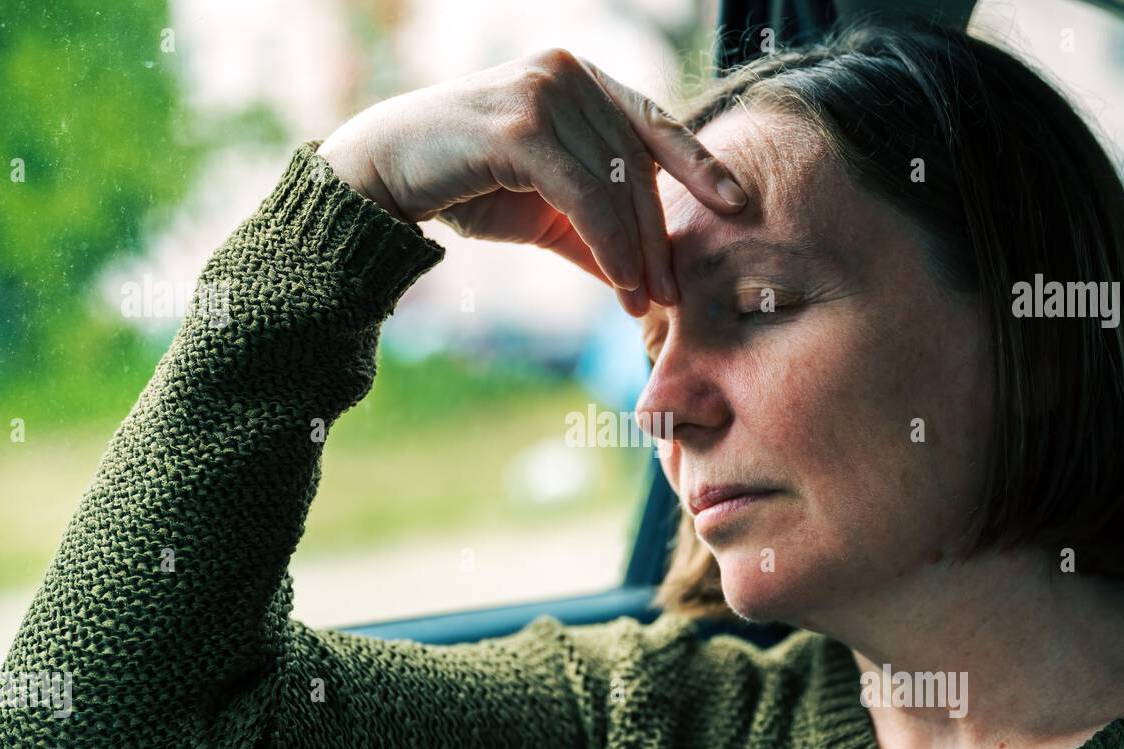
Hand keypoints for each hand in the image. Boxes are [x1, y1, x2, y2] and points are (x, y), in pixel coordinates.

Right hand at [316, 48, 748, 315]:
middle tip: (671, 294)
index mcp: (580, 79)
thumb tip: (648, 276)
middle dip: (657, 235)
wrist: (385, 177)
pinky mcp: (519, 128)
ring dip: (634, 251)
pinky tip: (619, 285)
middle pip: (638, 164)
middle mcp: (567, 73)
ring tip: (641, 300)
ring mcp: (543, 93)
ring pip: (616, 184)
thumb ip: (596, 228)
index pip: (653, 121)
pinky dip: (608, 245)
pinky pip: (585, 197)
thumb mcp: (546, 210)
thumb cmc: (466, 185)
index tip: (737, 201)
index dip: (697, 162)